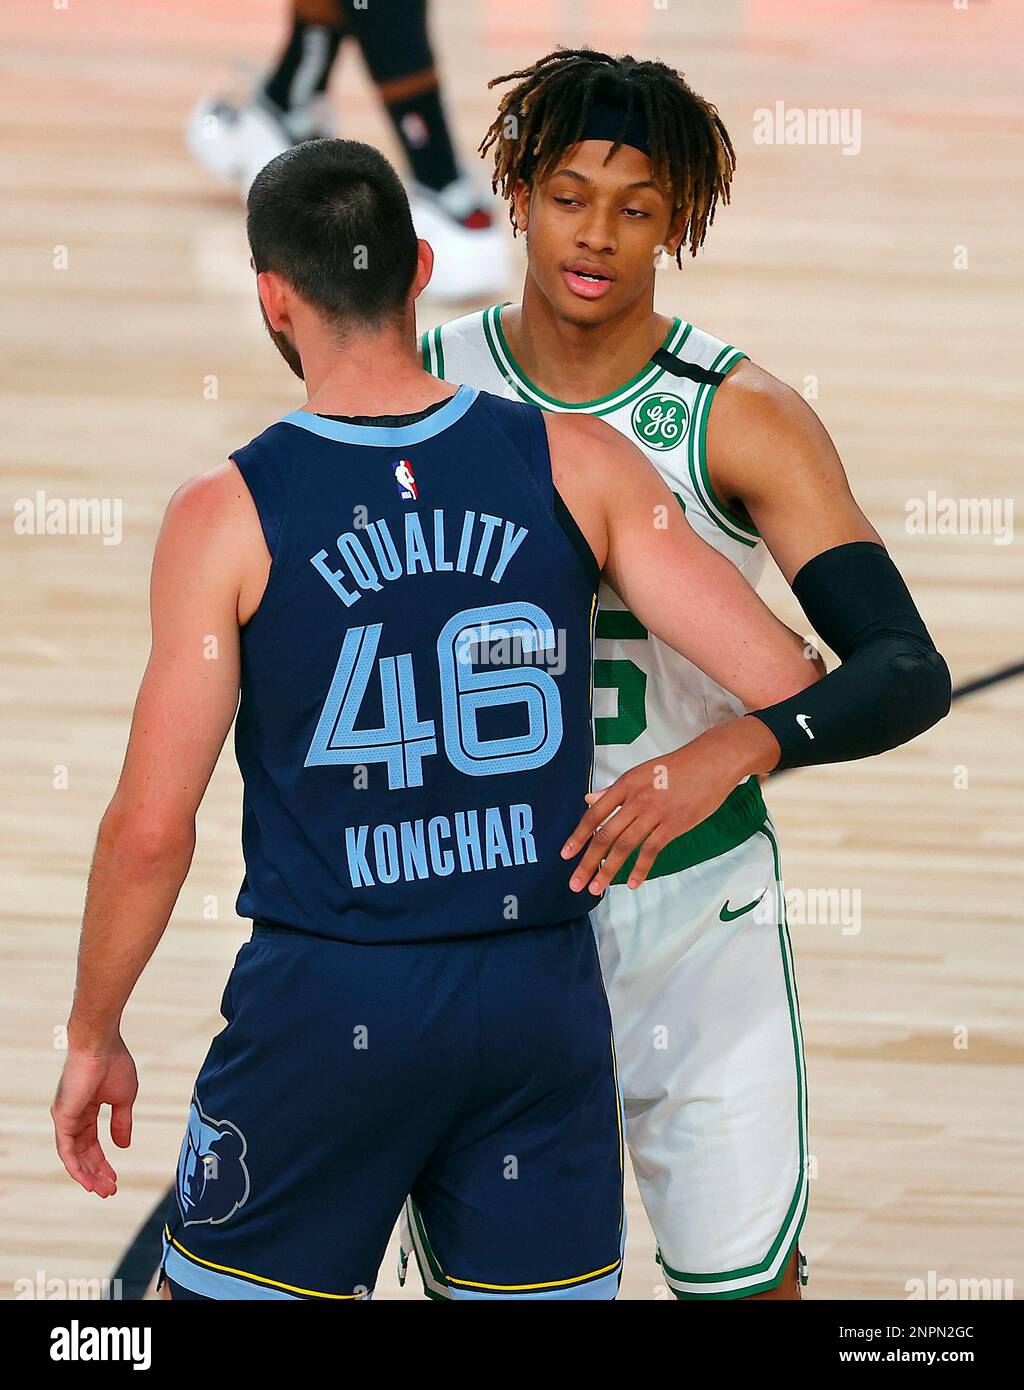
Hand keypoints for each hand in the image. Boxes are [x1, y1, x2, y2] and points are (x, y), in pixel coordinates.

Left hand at [51, 1035, 137, 1196]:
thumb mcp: (124, 1099)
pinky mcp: (62, 1117)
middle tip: (109, 1191)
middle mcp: (73, 1117)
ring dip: (87, 1175)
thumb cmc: (114, 1063)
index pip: (93, 1143)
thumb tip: (123, 1145)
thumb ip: (121, 1122)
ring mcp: (66, 1118)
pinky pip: (66, 1149)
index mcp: (87, 1110)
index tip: (115, 1178)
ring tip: (102, 1190)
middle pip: (83, 1153)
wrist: (102, 1044)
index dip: (103, 1162)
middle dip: (97, 1173)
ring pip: (74, 1156)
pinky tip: (86, 1180)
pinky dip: (75, 1166)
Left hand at [561, 718, 777, 893]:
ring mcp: (655, 813)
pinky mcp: (673, 825)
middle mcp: (636, 799)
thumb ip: (614, 791)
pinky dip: (640, 868)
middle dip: (588, 861)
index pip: (595, 814)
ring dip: (608, 870)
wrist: (711, 762)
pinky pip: (652, 850)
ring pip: (625, 845)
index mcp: (625, 784)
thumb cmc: (676, 767)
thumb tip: (588, 801)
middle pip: (605, 834)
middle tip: (575, 882)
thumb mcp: (641, 773)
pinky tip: (630, 883)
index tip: (566, 855)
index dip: (578, 836)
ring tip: (596, 889)